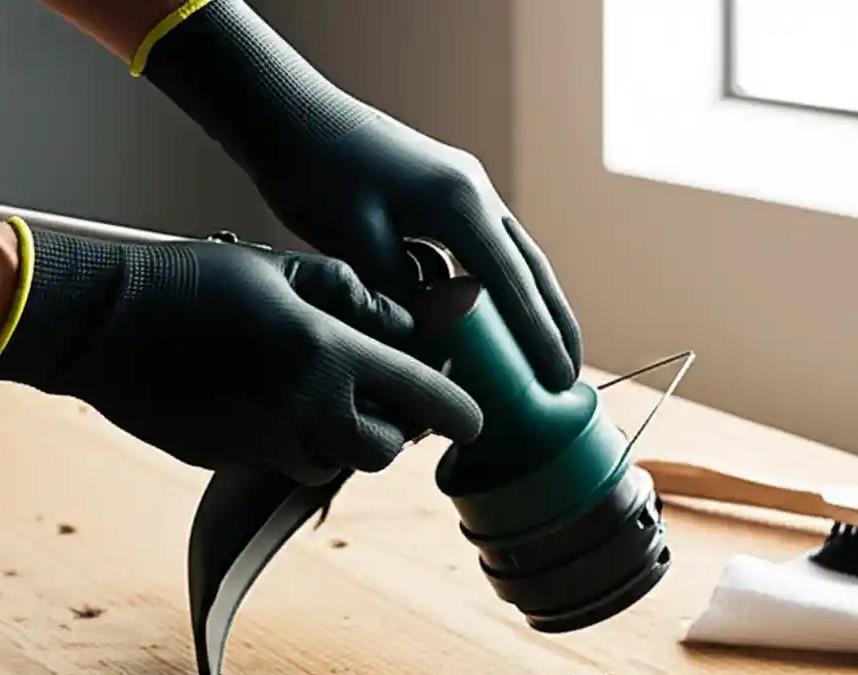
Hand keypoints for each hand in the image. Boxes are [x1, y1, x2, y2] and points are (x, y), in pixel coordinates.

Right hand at [0, 229, 481, 485]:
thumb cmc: (195, 279)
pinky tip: (271, 400)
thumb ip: (355, 295)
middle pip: (384, 449)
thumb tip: (404, 320)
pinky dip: (296, 441)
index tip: (473, 421)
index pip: (421, 396)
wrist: (103, 322)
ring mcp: (266, 442)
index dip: (457, 410)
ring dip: (347, 441)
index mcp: (330, 353)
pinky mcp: (230, 459)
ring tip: (329, 399)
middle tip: (388, 400)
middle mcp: (306, 409)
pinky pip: (283, 460)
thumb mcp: (284, 269)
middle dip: (396, 430)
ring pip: (335, 464)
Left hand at [142, 0, 581, 390]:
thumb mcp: (355, 242)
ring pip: (510, 256)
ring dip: (529, 303)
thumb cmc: (314, 172)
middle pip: (531, 267)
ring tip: (542, 352)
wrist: (287, 113)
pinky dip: (491, 284)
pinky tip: (485, 316)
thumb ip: (403, 290)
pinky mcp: (442, 189)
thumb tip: (441, 331)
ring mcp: (461, 186)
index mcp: (460, 203)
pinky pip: (480, 246)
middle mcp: (473, 191)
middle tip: (570, 375)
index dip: (538, 336)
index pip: (512, 282)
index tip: (558, 379)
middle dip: (554, 323)